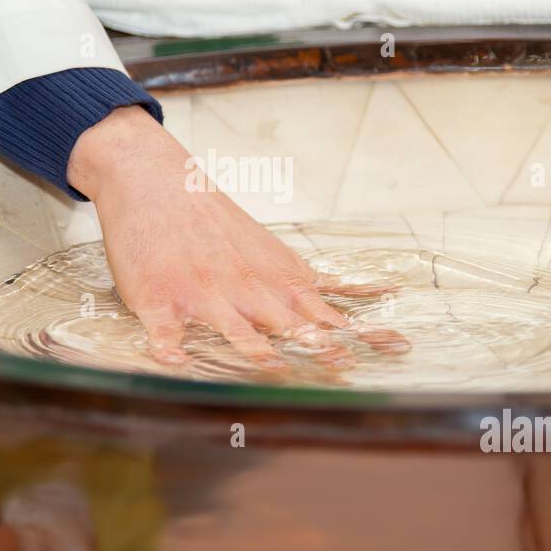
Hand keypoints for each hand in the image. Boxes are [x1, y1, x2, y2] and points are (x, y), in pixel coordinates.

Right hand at [68, 106, 379, 369]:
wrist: (156, 181)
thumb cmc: (215, 222)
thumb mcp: (270, 250)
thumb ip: (307, 283)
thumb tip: (362, 299)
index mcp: (274, 281)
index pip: (324, 313)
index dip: (358, 334)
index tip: (393, 348)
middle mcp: (245, 289)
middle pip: (286, 323)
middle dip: (316, 346)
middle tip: (344, 366)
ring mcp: (202, 294)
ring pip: (231, 327)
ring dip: (253, 349)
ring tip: (274, 368)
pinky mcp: (158, 299)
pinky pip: (163, 330)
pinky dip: (168, 347)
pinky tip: (175, 361)